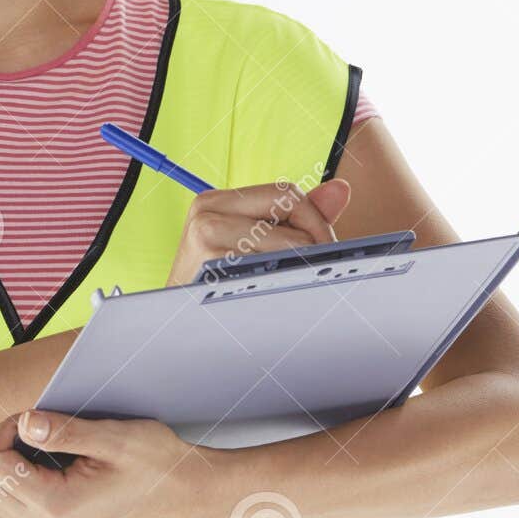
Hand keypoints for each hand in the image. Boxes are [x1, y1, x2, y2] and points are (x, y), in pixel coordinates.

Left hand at [0, 409, 207, 517]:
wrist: (181, 492)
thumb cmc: (156, 464)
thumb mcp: (115, 438)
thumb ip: (65, 431)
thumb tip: (24, 422)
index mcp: (53, 505)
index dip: (3, 428)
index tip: (33, 417)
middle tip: (29, 424)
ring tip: (21, 439)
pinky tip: (15, 458)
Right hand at [165, 177, 351, 286]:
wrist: (177, 329)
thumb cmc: (221, 287)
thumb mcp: (254, 244)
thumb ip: (298, 217)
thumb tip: (341, 189)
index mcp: (216, 200)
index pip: (286, 192)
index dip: (315, 219)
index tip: (324, 248)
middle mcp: (207, 212)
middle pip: (289, 206)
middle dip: (312, 239)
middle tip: (314, 269)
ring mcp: (205, 238)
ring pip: (287, 239)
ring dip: (300, 264)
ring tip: (290, 284)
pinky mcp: (212, 266)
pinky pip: (272, 268)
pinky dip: (283, 282)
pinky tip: (272, 295)